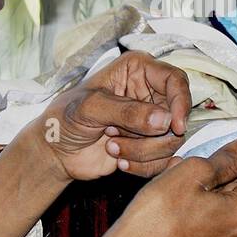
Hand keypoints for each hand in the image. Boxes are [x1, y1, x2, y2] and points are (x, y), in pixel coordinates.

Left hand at [31, 50, 191, 181]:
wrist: (56, 151)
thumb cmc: (65, 118)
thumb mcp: (91, 108)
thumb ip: (127, 111)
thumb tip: (165, 120)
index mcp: (138, 70)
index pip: (175, 80)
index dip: (180, 102)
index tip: (175, 126)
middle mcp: (150, 93)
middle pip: (177, 116)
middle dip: (149, 134)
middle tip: (113, 134)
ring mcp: (152, 122)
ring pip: (171, 142)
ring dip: (141, 151)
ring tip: (111, 146)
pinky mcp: (151, 147)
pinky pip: (163, 161)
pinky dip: (142, 166)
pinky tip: (118, 160)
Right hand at [84, 133, 236, 236]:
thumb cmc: (157, 214)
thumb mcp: (192, 173)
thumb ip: (228, 158)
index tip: (215, 153)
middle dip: (220, 176)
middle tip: (190, 172)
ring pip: (227, 208)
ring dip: (209, 193)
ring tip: (180, 189)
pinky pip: (216, 226)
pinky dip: (203, 213)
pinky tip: (179, 209)